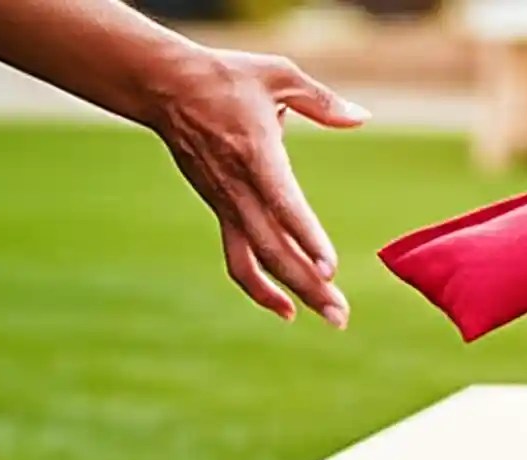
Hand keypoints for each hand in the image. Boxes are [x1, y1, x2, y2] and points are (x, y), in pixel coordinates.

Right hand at [151, 49, 368, 327]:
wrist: (165, 87)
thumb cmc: (226, 77)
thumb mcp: (279, 75)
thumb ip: (322, 101)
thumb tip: (361, 117)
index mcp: (256, 154)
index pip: (283, 203)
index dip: (306, 237)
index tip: (330, 267)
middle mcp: (240, 188)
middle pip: (274, 248)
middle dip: (310, 285)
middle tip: (342, 316)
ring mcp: (228, 204)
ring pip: (259, 261)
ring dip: (294, 293)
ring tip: (332, 317)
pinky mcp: (222, 211)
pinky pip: (239, 259)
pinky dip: (260, 288)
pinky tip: (287, 308)